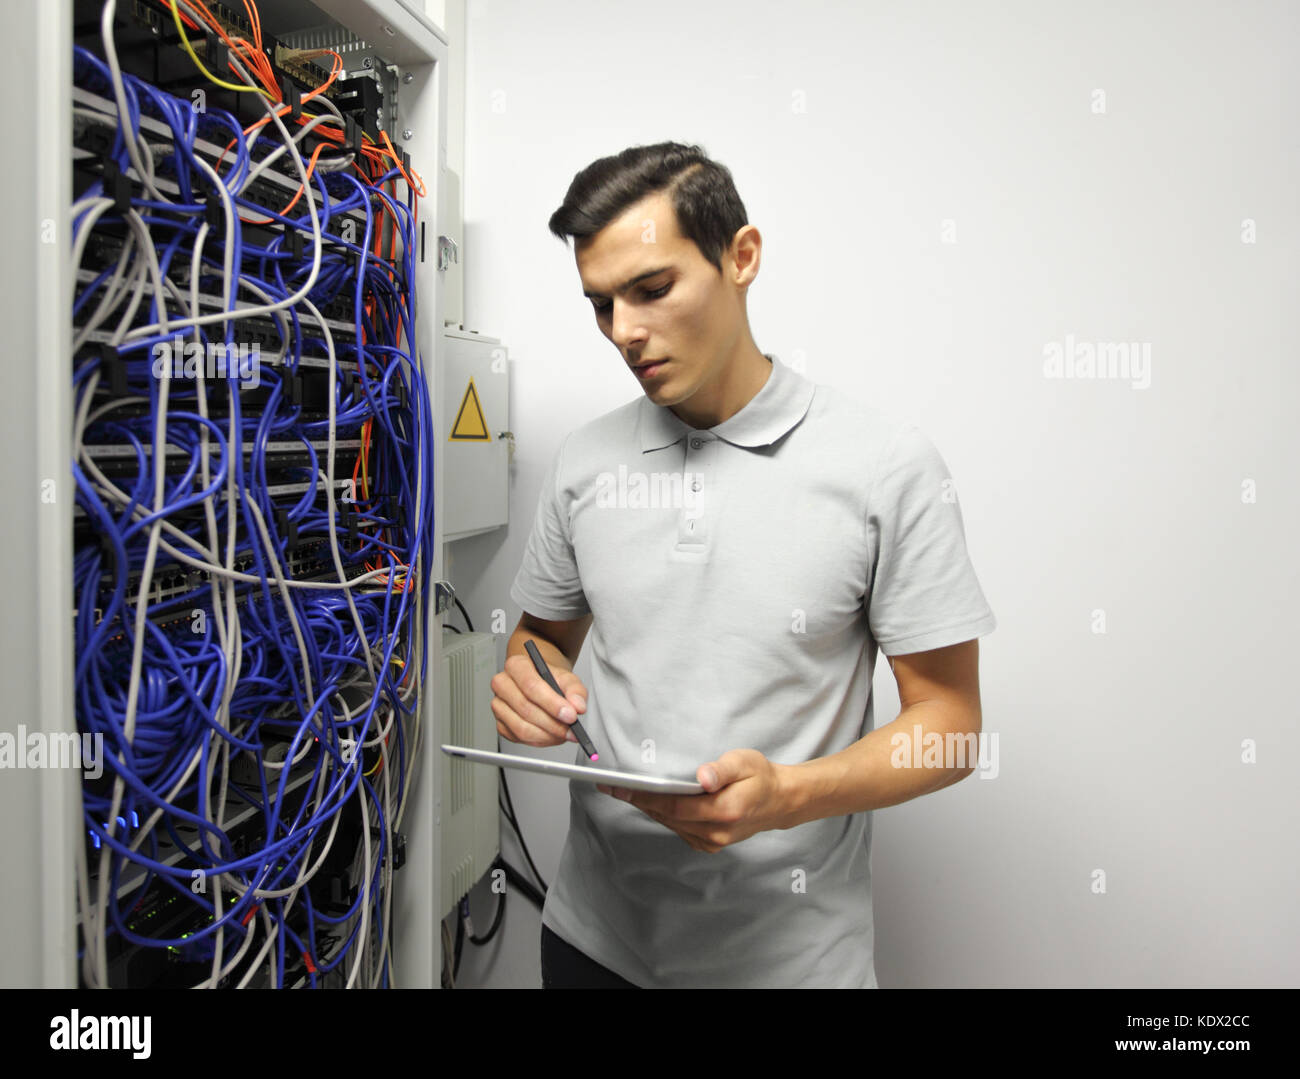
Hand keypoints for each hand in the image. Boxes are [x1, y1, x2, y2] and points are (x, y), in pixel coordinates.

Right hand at [490, 652, 587, 747]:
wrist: (542, 683)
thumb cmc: (550, 679)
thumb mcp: (568, 678)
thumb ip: (575, 691)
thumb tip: (577, 706)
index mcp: (516, 666)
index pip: (531, 686)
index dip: (552, 704)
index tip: (570, 715)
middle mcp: (503, 684)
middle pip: (526, 709)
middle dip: (553, 724)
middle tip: (571, 729)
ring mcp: (499, 706)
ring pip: (521, 727)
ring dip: (547, 735)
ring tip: (563, 733)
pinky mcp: (500, 724)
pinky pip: (519, 738)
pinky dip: (539, 741)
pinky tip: (551, 735)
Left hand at [596, 748, 792, 852]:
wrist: (779, 802)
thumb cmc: (761, 777)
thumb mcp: (746, 762)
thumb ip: (723, 770)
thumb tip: (703, 776)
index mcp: (725, 811)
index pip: (675, 806)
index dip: (645, 797)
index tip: (621, 787)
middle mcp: (716, 833)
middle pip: (668, 816)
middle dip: (638, 801)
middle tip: (612, 787)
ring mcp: (713, 842)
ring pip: (671, 824)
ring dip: (647, 808)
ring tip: (624, 792)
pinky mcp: (709, 843)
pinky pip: (678, 828)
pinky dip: (663, 815)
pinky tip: (649, 802)